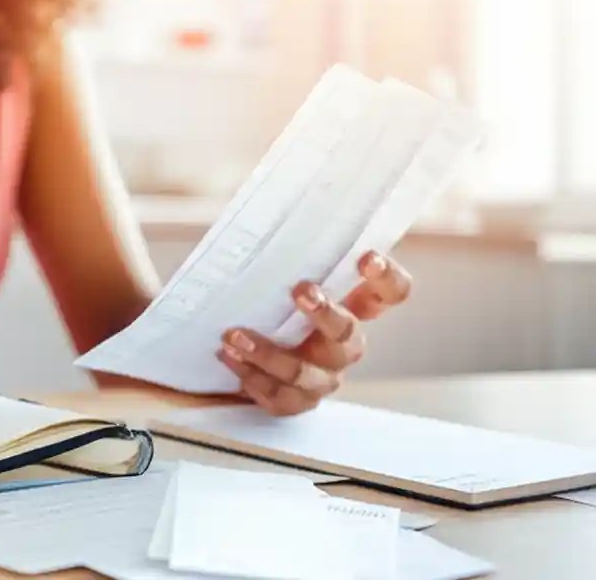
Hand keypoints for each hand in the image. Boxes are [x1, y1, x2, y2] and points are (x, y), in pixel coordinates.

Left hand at [216, 251, 412, 415]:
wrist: (248, 352)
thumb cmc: (273, 302)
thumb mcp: (283, 276)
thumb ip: (286, 257)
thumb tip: (260, 218)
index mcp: (353, 308)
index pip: (391, 293)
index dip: (387, 278)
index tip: (366, 258)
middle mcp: (345, 345)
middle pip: (348, 333)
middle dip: (325, 313)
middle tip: (300, 290)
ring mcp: (324, 377)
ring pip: (304, 372)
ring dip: (267, 353)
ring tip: (233, 335)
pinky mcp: (297, 401)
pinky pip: (278, 396)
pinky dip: (250, 377)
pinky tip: (228, 357)